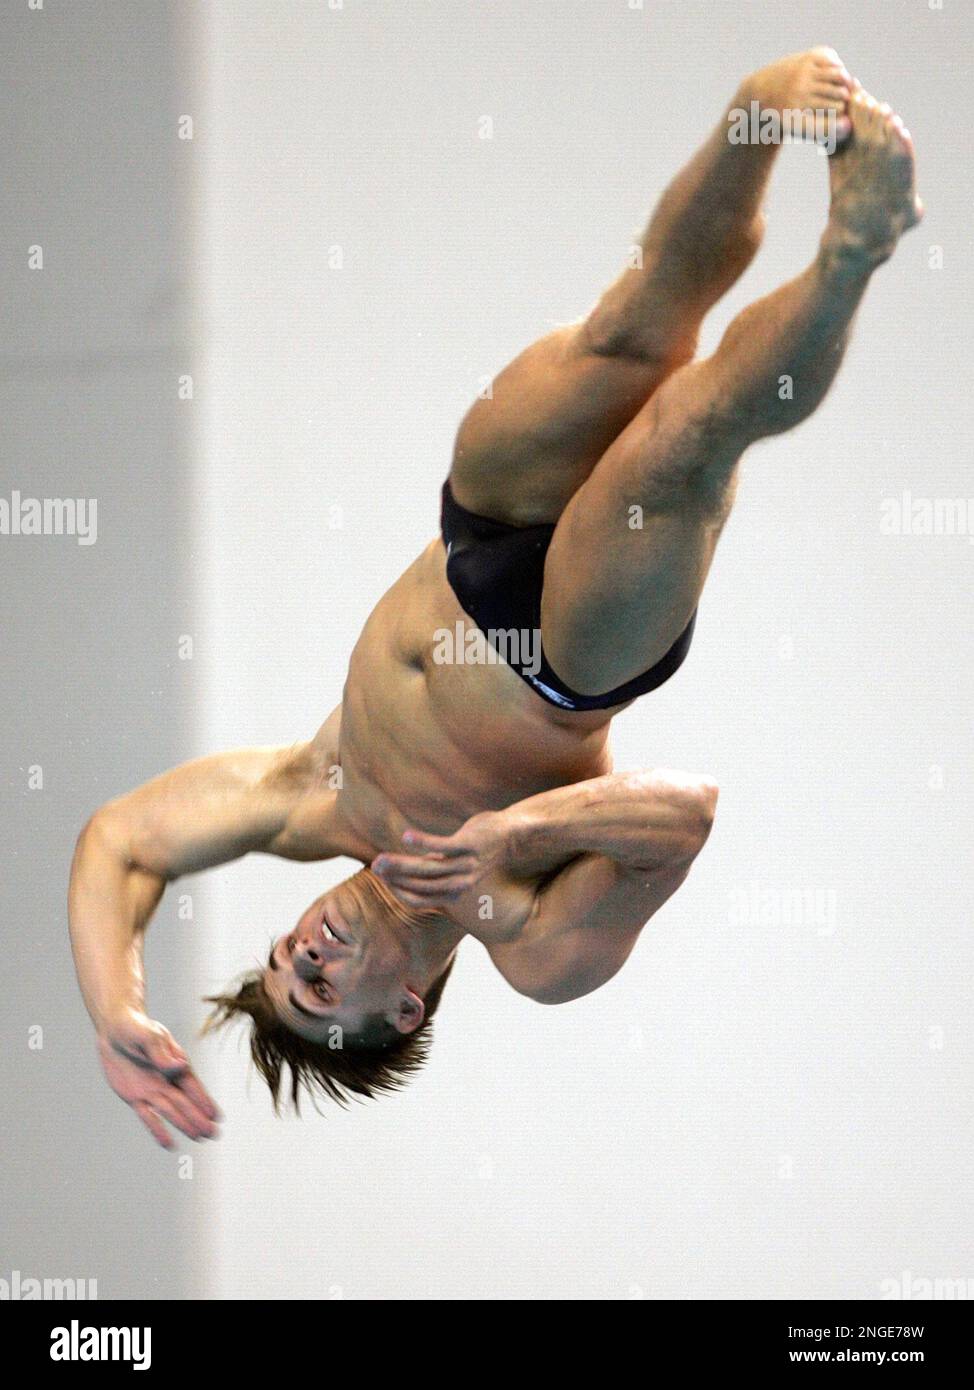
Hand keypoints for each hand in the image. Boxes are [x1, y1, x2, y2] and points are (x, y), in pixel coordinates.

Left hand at [97, 1009, 220, 1149]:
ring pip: (170, 1112)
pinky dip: (157, 1131)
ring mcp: (151, 1091)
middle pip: (185, 1103)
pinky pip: (147, 1117)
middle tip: (214, 1134)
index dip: (203, 1101)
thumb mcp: (149, 1035)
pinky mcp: (135, 1097)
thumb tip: (180, 1066)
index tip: (216, 1115)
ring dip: (184, 1125)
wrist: (114, 1029)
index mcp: (175, 1064)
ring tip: (200, 1138)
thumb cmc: (136, 1027)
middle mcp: (166, 1081)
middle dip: (199, 1118)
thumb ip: (162, 1053)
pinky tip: (168, 1144)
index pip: (192, 1086)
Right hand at [372, 810, 512, 910]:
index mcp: (455, 891)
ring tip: (381, 857)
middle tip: (374, 866)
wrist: (514, 836)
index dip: (398, 890)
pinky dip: (423, 842)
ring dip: (402, 863)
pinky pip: (443, 846)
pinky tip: (406, 836)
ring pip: (428, 868)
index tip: (380, 878)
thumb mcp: (458, 866)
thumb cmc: (480, 850)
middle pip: (421, 885)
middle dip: (394, 877)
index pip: (420, 900)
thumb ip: (436, 872)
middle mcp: (460, 882)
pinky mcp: (470, 845)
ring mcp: (466, 864)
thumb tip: (408, 874)